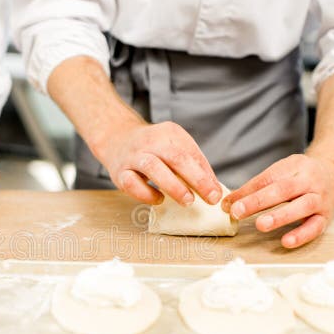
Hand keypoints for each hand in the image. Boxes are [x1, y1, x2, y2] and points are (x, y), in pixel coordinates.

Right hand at [95, 120, 221, 205]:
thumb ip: (194, 164)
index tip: (217, 193)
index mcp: (169, 133)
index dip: (206, 174)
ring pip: (153, 168)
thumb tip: (214, 189)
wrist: (116, 138)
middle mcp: (150, 141)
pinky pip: (132, 183)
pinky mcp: (120, 172)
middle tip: (210, 198)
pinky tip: (159, 199)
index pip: (191, 153)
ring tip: (188, 201)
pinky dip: (147, 194)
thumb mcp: (174, 146)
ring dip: (173, 186)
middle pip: (175, 157)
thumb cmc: (152, 148)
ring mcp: (133, 156)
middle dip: (196, 179)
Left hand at [221, 151, 333, 248]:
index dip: (246, 192)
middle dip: (258, 201)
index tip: (228, 204)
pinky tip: (286, 241)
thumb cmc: (302, 175)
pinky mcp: (326, 216)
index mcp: (293, 167)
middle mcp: (308, 181)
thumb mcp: (281, 172)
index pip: (267, 178)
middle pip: (283, 190)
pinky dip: (301, 235)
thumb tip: (228, 203)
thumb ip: (256, 187)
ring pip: (301, 206)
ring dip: (280, 217)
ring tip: (260, 225)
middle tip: (238, 212)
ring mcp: (319, 198)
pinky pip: (315, 226)